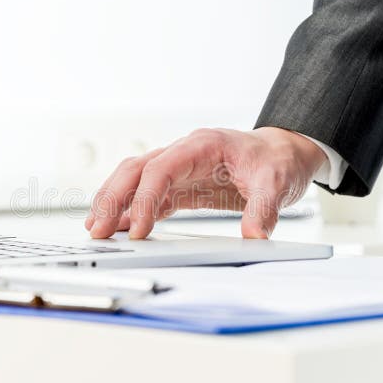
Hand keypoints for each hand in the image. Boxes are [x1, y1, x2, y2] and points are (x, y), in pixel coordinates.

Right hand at [85, 127, 327, 238]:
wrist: (285, 152)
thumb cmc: (277, 159)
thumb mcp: (277, 183)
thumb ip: (263, 210)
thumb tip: (255, 237)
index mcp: (202, 145)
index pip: (161, 168)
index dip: (145, 198)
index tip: (139, 229)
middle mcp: (184, 153)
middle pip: (136, 170)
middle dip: (113, 198)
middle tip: (98, 229)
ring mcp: (180, 169)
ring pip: (135, 180)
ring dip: (114, 202)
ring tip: (97, 229)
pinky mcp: (182, 185)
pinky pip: (149, 195)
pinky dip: (132, 211)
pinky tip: (120, 227)